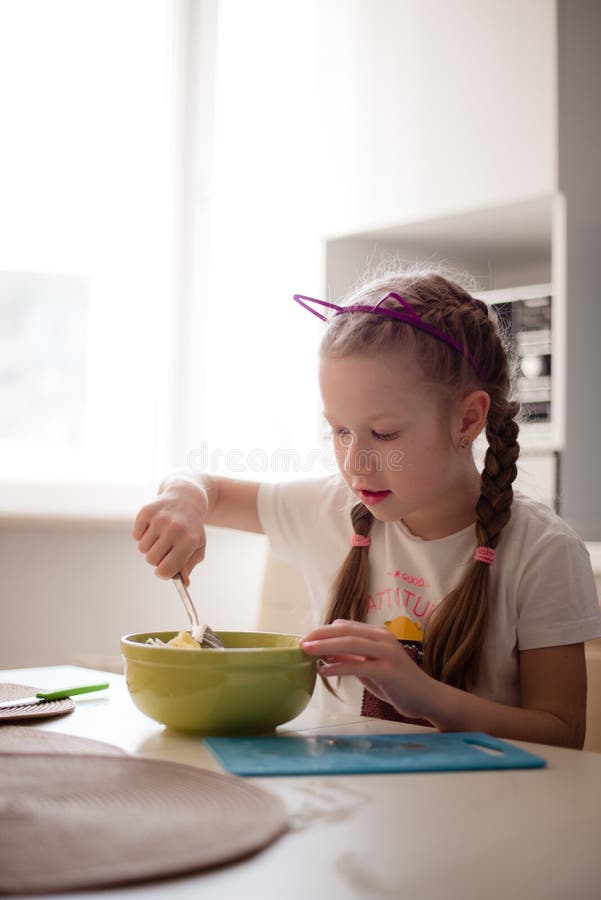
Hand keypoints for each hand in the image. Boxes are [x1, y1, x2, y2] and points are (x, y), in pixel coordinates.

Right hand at [132, 480, 207, 584]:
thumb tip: (183, 583)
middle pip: (151, 560)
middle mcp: (174, 529)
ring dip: (150, 545)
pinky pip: (136, 536)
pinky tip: (154, 526)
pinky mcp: (146, 511)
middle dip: (157, 558)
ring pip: (142, 549)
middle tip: (165, 548)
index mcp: (189, 541)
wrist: (186, 498)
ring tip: (161, 534)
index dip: (163, 573)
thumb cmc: (192, 528)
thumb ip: (189, 566)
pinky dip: (142, 534)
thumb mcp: (197, 547)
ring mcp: (159, 519)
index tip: (165, 569)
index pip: (166, 570)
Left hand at [300, 619, 438, 721]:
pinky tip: (325, 670)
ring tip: (306, 651)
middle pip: (346, 631)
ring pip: (352, 643)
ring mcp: (388, 653)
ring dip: (326, 646)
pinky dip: (340, 666)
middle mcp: (383, 638)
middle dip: (320, 635)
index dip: (323, 630)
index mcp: (377, 634)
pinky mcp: (390, 671)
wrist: (427, 698)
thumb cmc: (397, 683)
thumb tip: (326, 652)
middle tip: (300, 642)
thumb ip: (351, 658)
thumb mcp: (370, 668)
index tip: (305, 637)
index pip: (345, 626)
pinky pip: (360, 665)